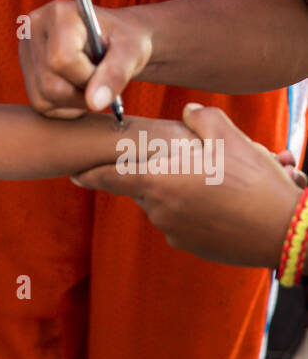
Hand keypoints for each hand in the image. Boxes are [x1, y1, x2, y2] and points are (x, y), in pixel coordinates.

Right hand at [19, 0, 151, 116]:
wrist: (117, 42)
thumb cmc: (126, 41)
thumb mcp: (131, 52)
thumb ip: (116, 74)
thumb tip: (95, 102)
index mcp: (58, 13)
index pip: (62, 60)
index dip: (88, 76)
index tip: (106, 68)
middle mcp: (33, 28)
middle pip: (50, 83)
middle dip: (83, 91)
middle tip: (102, 78)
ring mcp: (26, 50)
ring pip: (43, 96)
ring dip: (76, 100)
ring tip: (92, 81)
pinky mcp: (26, 71)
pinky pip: (41, 103)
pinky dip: (66, 105)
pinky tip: (79, 87)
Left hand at [73, 104, 301, 268]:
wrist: (284, 230)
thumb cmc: (253, 181)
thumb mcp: (228, 136)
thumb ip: (200, 118)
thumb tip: (188, 112)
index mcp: (158, 181)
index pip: (108, 177)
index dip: (89, 173)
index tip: (73, 171)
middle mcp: (158, 210)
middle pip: (142, 186)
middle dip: (155, 173)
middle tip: (183, 163)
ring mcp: (174, 232)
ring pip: (164, 204)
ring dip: (179, 191)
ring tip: (214, 179)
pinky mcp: (192, 246)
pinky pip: (181, 222)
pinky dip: (192, 210)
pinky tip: (220, 199)